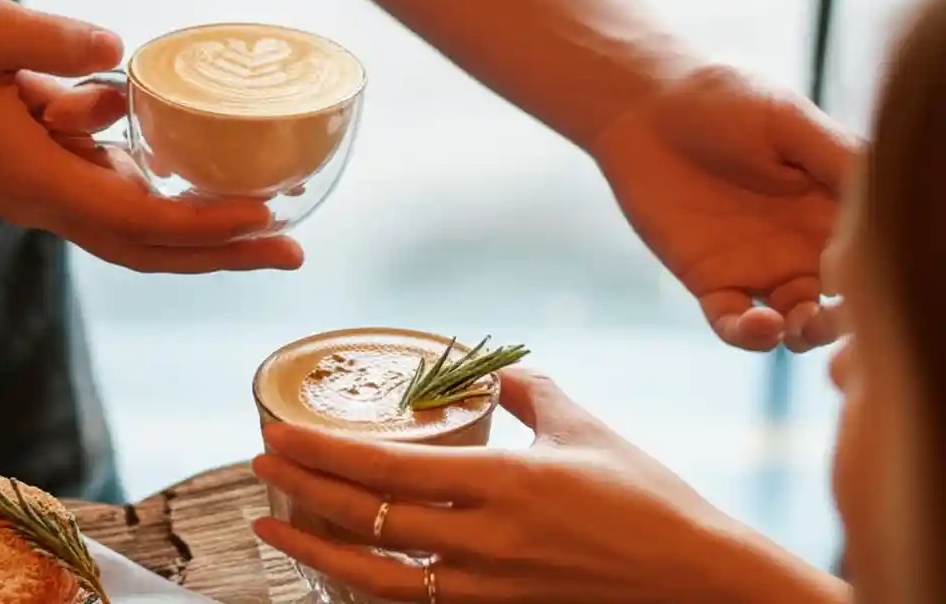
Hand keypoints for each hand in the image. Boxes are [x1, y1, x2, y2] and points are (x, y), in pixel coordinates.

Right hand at [0, 0, 301, 272]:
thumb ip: (54, 43)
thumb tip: (119, 53)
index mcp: (41, 182)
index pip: (143, 217)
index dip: (208, 222)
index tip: (265, 214)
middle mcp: (52, 205)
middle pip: (155, 249)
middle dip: (227, 254)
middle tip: (295, 250)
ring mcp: (51, 199)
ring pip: (143, 236)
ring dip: (207, 238)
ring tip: (273, 227)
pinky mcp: (50, 182)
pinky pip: (123, 205)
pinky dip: (172, 205)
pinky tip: (207, 182)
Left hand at [251, 368, 849, 602]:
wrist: (696, 579)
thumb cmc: (647, 499)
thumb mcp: (587, 430)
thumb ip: (534, 394)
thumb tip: (501, 371)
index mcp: (503, 484)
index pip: (388, 468)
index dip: (324, 452)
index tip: (280, 432)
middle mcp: (484, 540)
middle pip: (369, 519)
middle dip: (304, 491)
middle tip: (258, 463)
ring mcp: (488, 586)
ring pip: (378, 576)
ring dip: (318, 552)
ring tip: (273, 529)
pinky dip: (369, 587)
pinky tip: (342, 571)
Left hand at [589, 64, 860, 351]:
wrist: (647, 109)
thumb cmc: (722, 102)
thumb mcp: (789, 122)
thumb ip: (838, 157)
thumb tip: (890, 192)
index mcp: (836, 206)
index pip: (873, 253)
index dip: (879, 273)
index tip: (874, 273)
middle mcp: (806, 245)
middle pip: (844, 301)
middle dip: (851, 320)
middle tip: (842, 315)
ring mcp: (759, 268)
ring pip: (798, 323)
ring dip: (809, 335)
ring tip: (803, 324)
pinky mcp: (711, 281)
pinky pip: (734, 324)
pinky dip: (750, 335)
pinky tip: (758, 325)